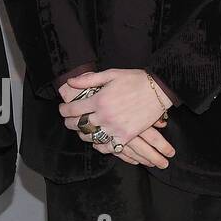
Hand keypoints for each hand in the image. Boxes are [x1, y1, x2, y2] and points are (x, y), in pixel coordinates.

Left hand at [58, 67, 175, 167]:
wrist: (159, 90)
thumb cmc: (135, 80)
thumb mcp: (111, 74)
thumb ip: (89, 80)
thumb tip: (70, 82)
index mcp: (99, 99)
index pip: (73, 109)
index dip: (64, 110)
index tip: (62, 109)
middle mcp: (105, 115)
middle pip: (79, 124)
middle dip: (70, 123)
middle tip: (68, 120)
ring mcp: (115, 128)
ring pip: (91, 136)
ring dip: (83, 134)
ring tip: (81, 130)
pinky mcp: (125, 136)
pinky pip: (108, 146)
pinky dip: (100, 145)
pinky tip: (97, 141)